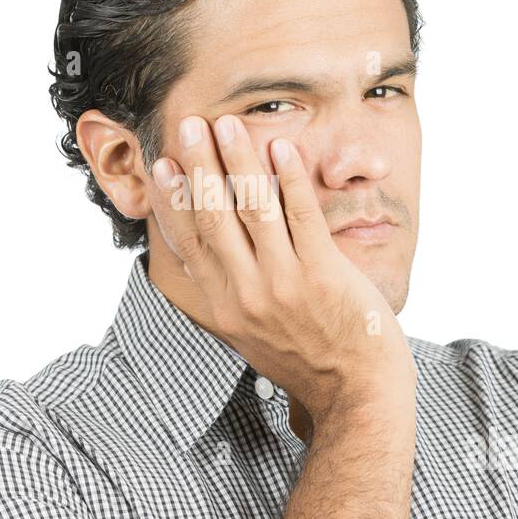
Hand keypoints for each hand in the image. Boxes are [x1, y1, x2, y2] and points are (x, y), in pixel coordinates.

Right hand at [150, 114, 416, 425]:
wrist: (356, 394)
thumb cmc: (306, 360)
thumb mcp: (249, 334)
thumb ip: (226, 293)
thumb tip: (202, 258)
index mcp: (224, 307)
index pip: (188, 243)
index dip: (172, 200)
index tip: (161, 164)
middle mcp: (246, 294)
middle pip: (214, 217)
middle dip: (199, 166)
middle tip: (189, 125)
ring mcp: (284, 284)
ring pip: (253, 209)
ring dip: (238, 160)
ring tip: (228, 123)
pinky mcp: (322, 275)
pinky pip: (301, 216)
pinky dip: (289, 178)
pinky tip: (282, 147)